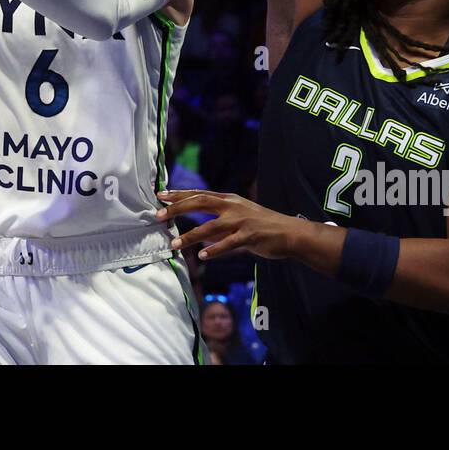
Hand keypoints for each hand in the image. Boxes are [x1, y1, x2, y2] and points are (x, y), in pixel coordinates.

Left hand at [156, 190, 301, 260]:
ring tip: (175, 244)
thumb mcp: (239, 215)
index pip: (199, 194)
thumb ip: (219, 220)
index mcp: (229, 200)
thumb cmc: (262, 225)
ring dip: (191, 236)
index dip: (179, 194)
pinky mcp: (249, 236)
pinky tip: (202, 255)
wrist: (290, 232)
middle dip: (178, 208)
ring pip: (210, 227)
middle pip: (200, 203)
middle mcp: (232, 207)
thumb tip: (199, 231)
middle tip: (158, 215)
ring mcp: (241, 221)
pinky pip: (228, 244)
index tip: (160, 196)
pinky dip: (214, 249)